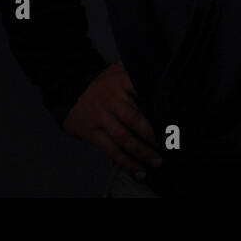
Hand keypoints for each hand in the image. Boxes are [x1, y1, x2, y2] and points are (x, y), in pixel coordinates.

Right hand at [62, 61, 162, 180]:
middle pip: (134, 118)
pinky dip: (126, 162)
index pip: (142, 90)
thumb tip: (161, 69)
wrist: (69, 92)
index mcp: (120, 81)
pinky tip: (138, 171)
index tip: (171, 116)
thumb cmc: (103, 84)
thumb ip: (137, 69)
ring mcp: (101, 118)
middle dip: (152, 133)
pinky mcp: (94, 133)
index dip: (156, 103)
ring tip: (157, 160)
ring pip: (123, 138)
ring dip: (141, 152)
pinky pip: (112, 150)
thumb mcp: (118, 70)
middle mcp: (111, 100)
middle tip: (168, 142)